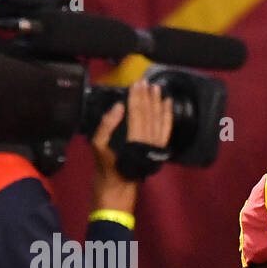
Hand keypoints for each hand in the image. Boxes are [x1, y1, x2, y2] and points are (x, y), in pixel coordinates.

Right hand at [90, 79, 174, 211]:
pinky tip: (168, 104)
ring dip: (159, 103)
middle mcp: (148, 141)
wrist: (119, 186)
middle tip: (146, 81)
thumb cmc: (106, 165)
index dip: (137, 97)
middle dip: (148, 96)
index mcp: (133, 139)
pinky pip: (166, 130)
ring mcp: (156, 145)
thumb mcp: (98, 145)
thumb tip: (119, 106)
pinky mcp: (159, 149)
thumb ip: (107, 125)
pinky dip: (168, 116)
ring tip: (157, 88)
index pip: (137, 112)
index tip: (136, 83)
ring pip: (160, 120)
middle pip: (149, 114)